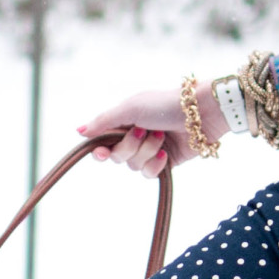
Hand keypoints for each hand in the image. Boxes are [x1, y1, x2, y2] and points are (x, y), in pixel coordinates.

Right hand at [76, 82, 226, 175]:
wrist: (200, 113)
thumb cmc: (165, 104)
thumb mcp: (130, 107)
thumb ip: (104, 121)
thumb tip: (78, 131)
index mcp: (123, 121)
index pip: (102, 142)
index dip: (99, 150)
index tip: (101, 153)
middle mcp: (133, 136)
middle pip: (116, 156)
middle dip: (129, 146)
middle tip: (143, 130)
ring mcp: (148, 150)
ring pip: (133, 165)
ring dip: (146, 151)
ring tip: (162, 136)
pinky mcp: (164, 163)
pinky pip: (149, 174)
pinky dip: (156, 164)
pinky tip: (165, 153)